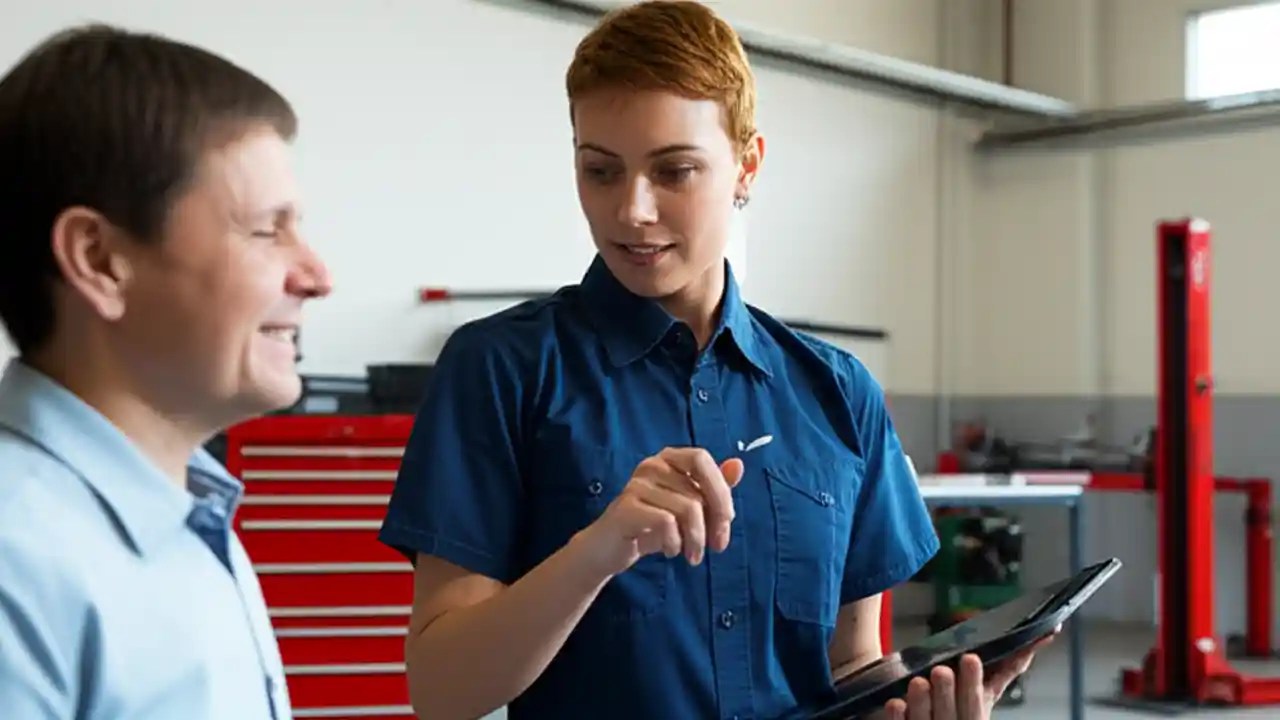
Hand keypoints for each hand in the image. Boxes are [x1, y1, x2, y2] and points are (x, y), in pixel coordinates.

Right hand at [574, 447, 744, 577]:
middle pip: (698, 491)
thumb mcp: (688, 505)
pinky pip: (667, 522)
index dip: (720, 490)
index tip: (727, 519)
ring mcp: (636, 486)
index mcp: (668, 458)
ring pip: (688, 509)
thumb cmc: (653, 525)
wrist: (609, 548)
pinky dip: (675, 542)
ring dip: (696, 540)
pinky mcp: (625, 509)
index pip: (701, 458)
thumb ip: (713, 486)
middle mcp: (651, 465)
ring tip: (692, 555)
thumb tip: (738, 464)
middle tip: (716, 547)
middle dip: (715, 524)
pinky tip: (670, 550)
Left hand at [872, 631, 1055, 718]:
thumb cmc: (958, 707)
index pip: (980, 702)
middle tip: (943, 670)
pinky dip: (898, 716)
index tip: (971, 658)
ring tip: (920, 682)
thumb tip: (1039, 637)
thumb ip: (1006, 669)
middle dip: (953, 691)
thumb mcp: (983, 693)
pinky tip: (896, 703)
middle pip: (957, 714)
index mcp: (976, 717)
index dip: (975, 683)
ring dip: (924, 702)